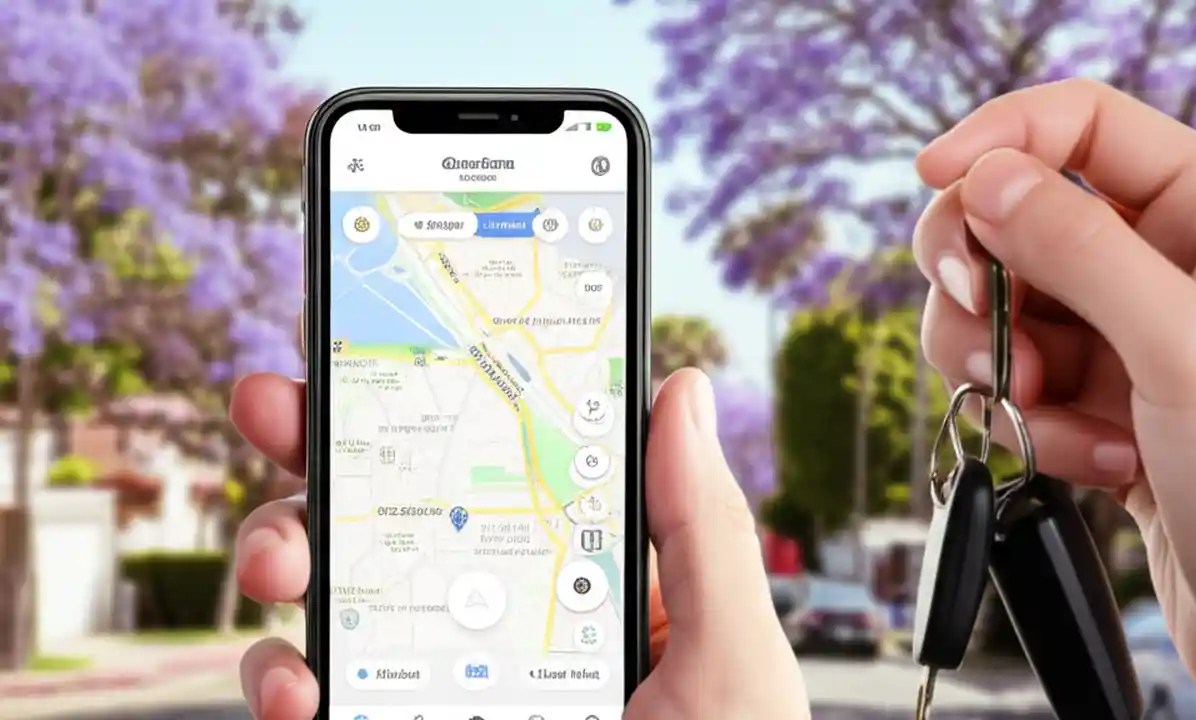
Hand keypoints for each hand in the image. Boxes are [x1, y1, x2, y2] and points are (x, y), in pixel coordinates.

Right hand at [229, 368, 807, 718]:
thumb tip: (678, 387)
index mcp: (577, 571)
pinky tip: (298, 684)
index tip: (376, 328)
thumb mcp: (730, 657)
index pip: (500, 459)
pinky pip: (307, 695)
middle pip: (394, 507)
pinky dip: (277, 682)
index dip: (435, 389)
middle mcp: (494, 615)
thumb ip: (704, 530)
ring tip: (280, 561)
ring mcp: (433, 681)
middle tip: (278, 406)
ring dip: (282, 550)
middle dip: (320, 447)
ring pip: (329, 591)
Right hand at [911, 78, 1195, 717]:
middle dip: (981, 270)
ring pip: (1007, 305)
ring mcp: (1135, 340)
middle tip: (976, 315)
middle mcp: (1173, 267)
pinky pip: (1023, 382)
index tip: (933, 180)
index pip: (1083, 124)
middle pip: (1022, 215)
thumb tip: (985, 178)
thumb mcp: (1184, 347)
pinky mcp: (1107, 406)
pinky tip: (1095, 463)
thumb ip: (1077, 247)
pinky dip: (1033, 422)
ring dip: (1000, 360)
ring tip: (1048, 413)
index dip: (1000, 137)